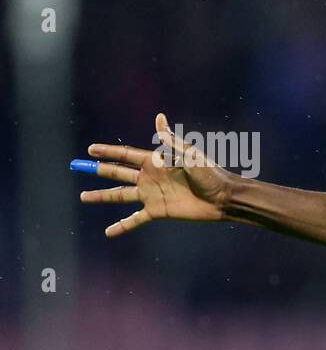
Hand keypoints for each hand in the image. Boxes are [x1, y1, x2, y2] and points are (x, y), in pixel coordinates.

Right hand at [78, 113, 239, 236]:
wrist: (222, 198)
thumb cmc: (210, 173)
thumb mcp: (190, 155)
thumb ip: (171, 141)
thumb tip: (159, 118)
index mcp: (156, 161)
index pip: (126, 155)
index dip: (108, 152)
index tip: (90, 149)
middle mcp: (150, 177)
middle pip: (118, 173)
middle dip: (99, 169)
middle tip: (80, 167)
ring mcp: (152, 195)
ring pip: (120, 195)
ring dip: (102, 196)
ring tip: (84, 197)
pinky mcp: (157, 211)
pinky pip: (135, 220)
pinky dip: (122, 226)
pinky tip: (108, 232)